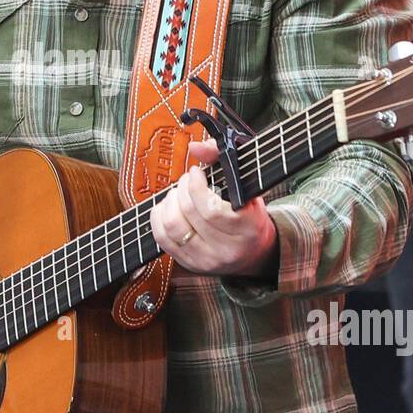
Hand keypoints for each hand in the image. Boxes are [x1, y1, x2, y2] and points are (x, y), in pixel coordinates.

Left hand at [150, 138, 278, 278]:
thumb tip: (196, 147)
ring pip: (172, 226)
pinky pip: (162, 239)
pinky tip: (168, 207)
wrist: (253, 252)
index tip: (196, 172)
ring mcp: (207, 260)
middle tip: (187, 180)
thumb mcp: (247, 185)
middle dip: (182, 188)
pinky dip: (159, 217)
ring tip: (178, 193)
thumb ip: (223, 159)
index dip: (196, 186)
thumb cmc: (249, 212)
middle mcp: (228, 249)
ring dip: (170, 201)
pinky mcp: (190, 265)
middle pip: (189, 214)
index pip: (211, 210)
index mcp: (248, 229)